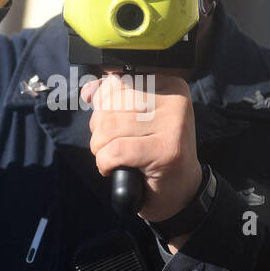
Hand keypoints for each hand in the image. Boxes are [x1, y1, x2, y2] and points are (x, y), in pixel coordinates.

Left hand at [81, 73, 201, 223]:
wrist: (181, 189)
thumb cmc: (155, 152)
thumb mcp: (135, 119)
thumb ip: (112, 99)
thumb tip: (88, 91)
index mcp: (168, 84)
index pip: (117, 81)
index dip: (102, 103)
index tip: (111, 121)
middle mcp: (174, 100)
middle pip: (111, 104)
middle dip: (99, 128)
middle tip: (112, 144)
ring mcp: (173, 125)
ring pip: (109, 127)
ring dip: (100, 148)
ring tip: (113, 157)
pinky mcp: (166, 150)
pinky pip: (116, 150)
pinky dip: (105, 163)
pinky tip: (113, 169)